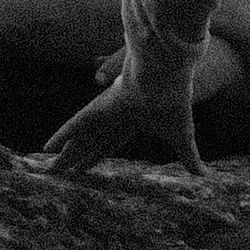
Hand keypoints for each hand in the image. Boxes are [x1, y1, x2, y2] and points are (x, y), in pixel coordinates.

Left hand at [39, 53, 204, 176]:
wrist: (174, 74)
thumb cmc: (177, 100)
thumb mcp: (183, 136)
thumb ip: (189, 156)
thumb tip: (203, 175)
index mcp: (130, 121)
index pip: (108, 144)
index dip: (95, 156)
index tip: (83, 169)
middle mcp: (113, 117)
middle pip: (89, 143)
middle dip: (75, 158)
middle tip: (58, 172)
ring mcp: (105, 111)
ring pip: (79, 137)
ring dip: (64, 154)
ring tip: (48, 169)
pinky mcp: (101, 106)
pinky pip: (76, 122)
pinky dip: (62, 134)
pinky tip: (46, 147)